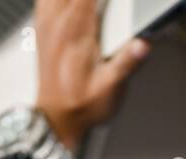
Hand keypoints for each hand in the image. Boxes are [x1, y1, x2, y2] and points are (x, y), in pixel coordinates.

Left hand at [33, 0, 151, 150]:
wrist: (57, 120)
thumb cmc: (82, 106)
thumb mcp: (110, 89)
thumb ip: (126, 63)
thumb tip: (143, 44)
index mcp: (75, 30)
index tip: (118, 2)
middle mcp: (57, 22)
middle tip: (108, 5)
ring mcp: (47, 24)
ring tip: (92, 6)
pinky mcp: (43, 29)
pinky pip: (45, 0)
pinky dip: (59, 0)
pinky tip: (70, 5)